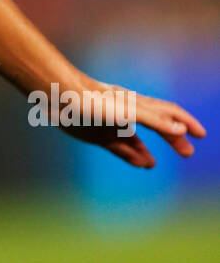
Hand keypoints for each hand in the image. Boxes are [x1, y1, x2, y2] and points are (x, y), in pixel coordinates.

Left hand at [59, 79, 206, 168]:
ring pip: (135, 141)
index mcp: (138, 105)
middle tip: (188, 152)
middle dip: (173, 138)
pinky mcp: (98, 135)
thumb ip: (154, 120)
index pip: (169, 113)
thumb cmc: (94, 100)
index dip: (186, 123)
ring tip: (153, 164)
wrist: (60, 98)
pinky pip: (119, 148)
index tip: (201, 134)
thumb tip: (181, 128)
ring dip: (146, 152)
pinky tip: (137, 164)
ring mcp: (112, 125)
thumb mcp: (129, 111)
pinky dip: (130, 156)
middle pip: (156, 127)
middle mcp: (128, 114)